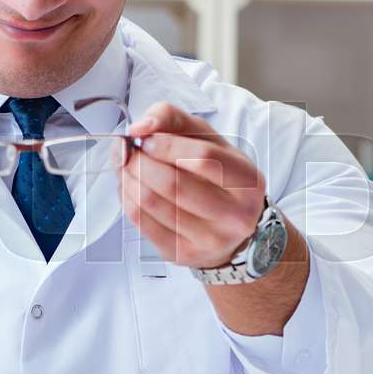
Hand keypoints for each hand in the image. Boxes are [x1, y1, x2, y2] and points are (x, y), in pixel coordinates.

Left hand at [121, 101, 266, 270]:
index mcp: (247, 181)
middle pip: (173, 183)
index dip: (166, 145)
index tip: (145, 139)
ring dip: (127, 178)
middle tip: (127, 152)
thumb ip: (174, 120)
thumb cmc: (217, 178)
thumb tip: (140, 128)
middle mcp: (234, 215)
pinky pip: (141, 222)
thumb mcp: (208, 140)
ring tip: (125, 166)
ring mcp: (208, 239)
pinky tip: (129, 187)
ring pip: (151, 203)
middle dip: (139, 162)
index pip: (203, 159)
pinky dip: (126, 198)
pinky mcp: (181, 253)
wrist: (232, 232)